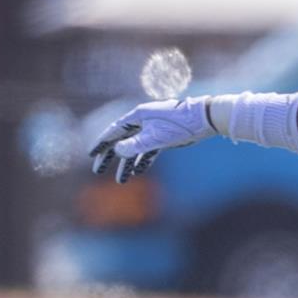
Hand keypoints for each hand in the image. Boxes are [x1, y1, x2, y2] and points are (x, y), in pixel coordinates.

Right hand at [89, 98, 215, 182]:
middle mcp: (143, 121)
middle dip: (110, 157)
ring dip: (127, 164)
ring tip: (121, 180)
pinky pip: (149, 151)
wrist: (205, 119)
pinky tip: (137, 172)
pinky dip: (143, 161)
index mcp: (138, 116)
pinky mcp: (165, 137)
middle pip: (121, 140)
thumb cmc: (180, 125)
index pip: (114, 131)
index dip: (101, 143)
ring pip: (135, 148)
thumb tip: (117, 151)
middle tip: (98, 170)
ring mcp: (154, 129)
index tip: (91, 155)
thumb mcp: (155, 137)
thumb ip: (135, 145)